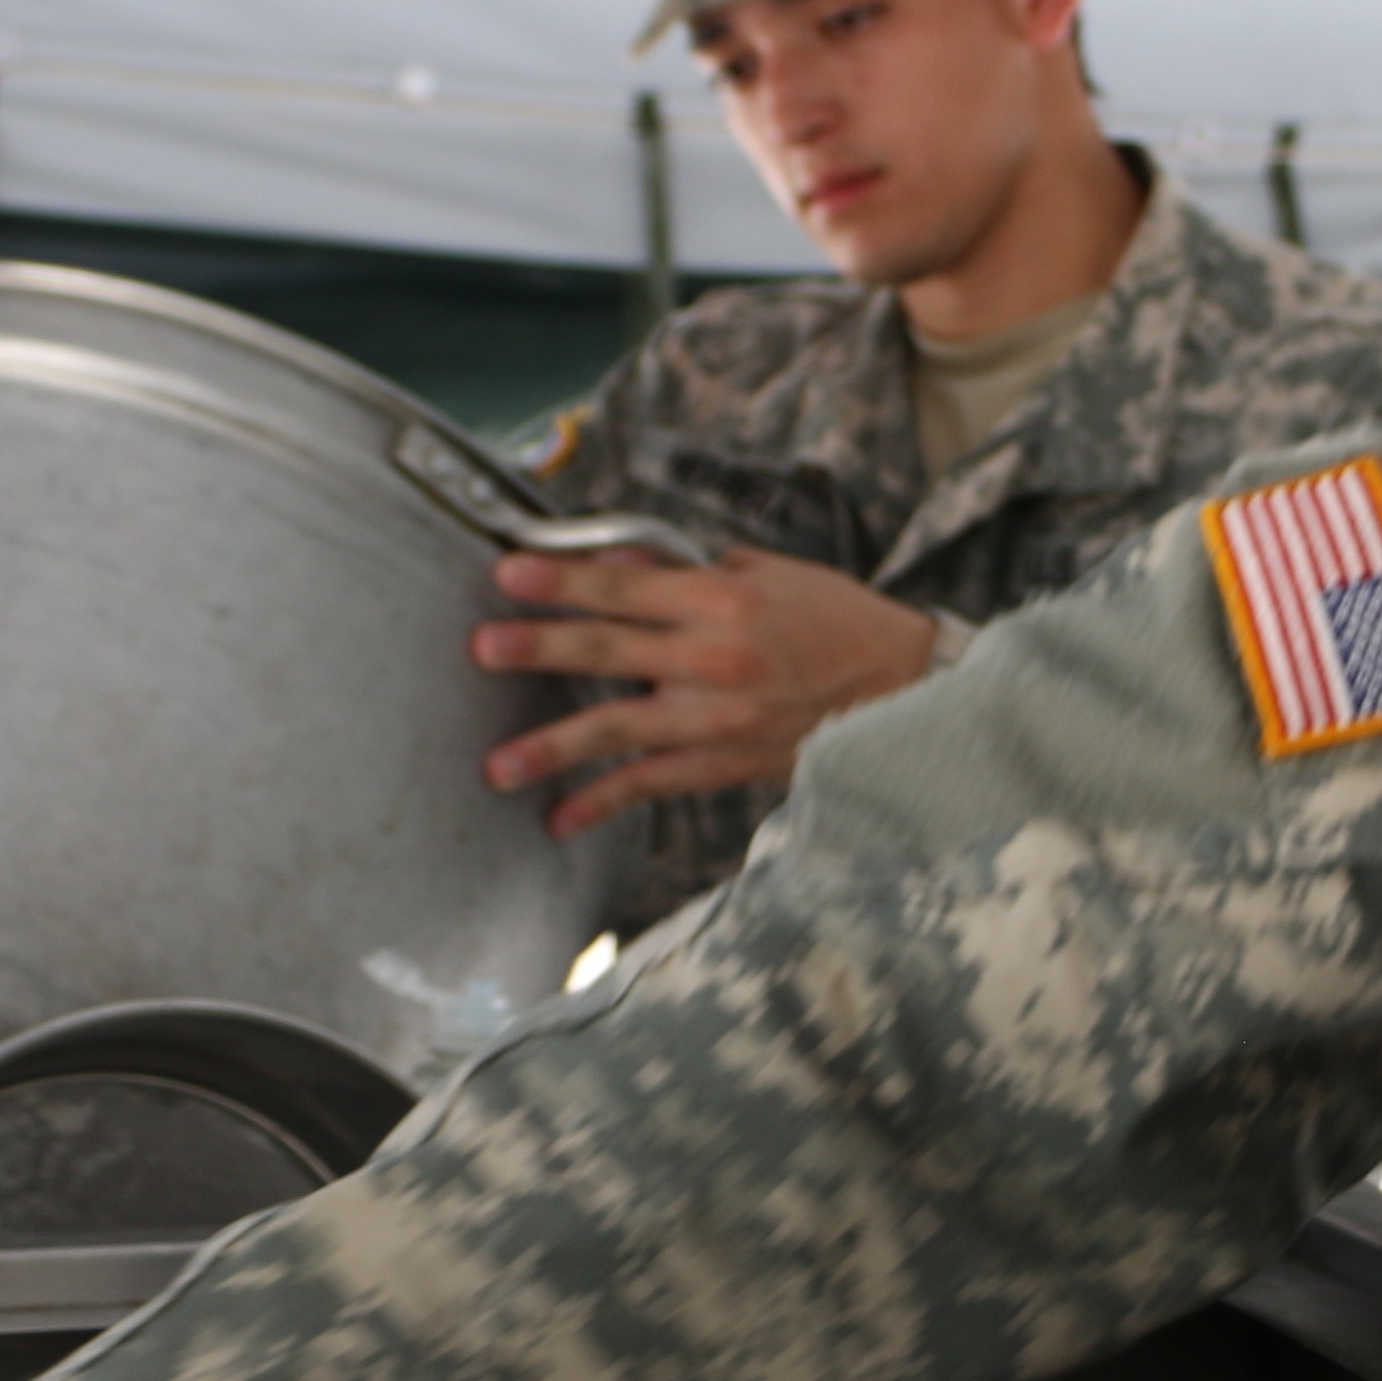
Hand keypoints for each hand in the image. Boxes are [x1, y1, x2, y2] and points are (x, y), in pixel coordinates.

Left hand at [470, 545, 943, 835]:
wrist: (900, 690)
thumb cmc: (832, 618)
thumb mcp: (764, 572)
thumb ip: (686, 569)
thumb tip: (617, 561)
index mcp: (723, 599)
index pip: (627, 584)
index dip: (565, 578)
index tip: (508, 572)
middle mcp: (714, 658)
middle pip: (609, 649)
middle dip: (539, 647)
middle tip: (481, 647)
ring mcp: (716, 717)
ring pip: (619, 730)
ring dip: (553, 747)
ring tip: (496, 765)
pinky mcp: (723, 764)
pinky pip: (651, 785)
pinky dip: (603, 803)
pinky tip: (558, 819)